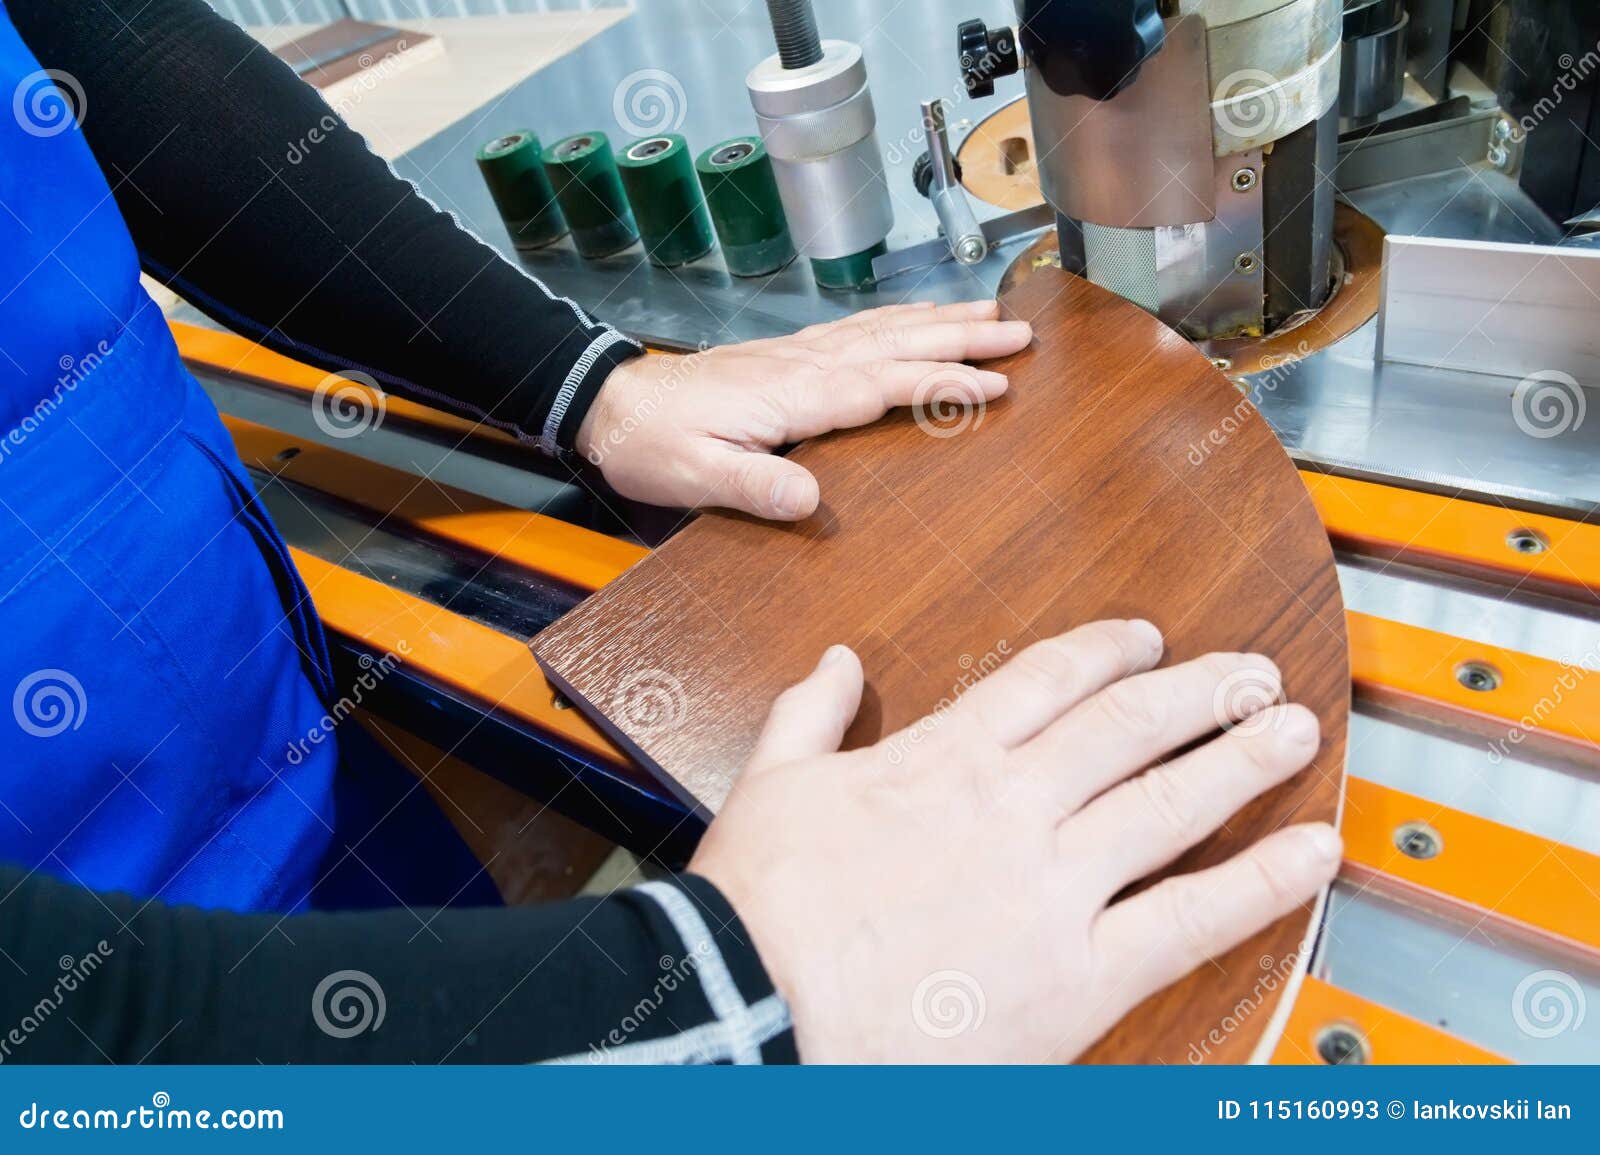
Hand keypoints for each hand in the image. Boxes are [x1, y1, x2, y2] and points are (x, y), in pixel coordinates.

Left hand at [576, 300, 1030, 519]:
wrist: (613, 405)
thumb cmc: (655, 444)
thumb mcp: (695, 477)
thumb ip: (752, 487)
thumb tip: (809, 503)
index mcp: (794, 395)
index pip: (883, 386)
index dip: (941, 385)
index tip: (995, 384)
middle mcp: (804, 365)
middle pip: (898, 345)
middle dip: (963, 339)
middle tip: (1022, 333)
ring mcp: (797, 355)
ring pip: (883, 330)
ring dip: (939, 322)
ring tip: (991, 314)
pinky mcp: (787, 357)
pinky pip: (858, 331)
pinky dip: (899, 321)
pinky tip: (917, 321)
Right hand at [690, 620, 1340, 1062]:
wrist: (758, 1012)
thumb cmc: (756, 911)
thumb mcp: (769, 786)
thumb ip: (809, 713)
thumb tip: (836, 662)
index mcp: (941, 758)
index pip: (1046, 680)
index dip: (1107, 652)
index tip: (1145, 640)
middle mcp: (1012, 807)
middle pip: (1128, 727)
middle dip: (1198, 692)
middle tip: (1251, 674)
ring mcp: (1053, 886)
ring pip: (1171, 803)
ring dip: (1241, 758)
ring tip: (1293, 728)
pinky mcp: (1079, 973)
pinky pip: (1191, 917)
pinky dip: (1261, 882)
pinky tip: (1312, 853)